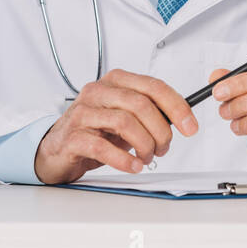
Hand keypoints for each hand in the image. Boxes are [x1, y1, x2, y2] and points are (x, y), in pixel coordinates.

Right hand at [34, 69, 197, 184]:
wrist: (56, 149)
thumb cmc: (94, 131)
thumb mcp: (125, 116)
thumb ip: (149, 112)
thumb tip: (181, 118)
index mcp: (116, 81)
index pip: (154, 87)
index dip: (177, 107)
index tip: (190, 126)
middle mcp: (98, 91)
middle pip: (141, 105)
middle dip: (161, 131)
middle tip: (164, 148)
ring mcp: (83, 112)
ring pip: (124, 123)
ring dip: (144, 145)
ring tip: (146, 158)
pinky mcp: (72, 136)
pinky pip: (102, 147)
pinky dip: (123, 159)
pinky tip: (132, 166)